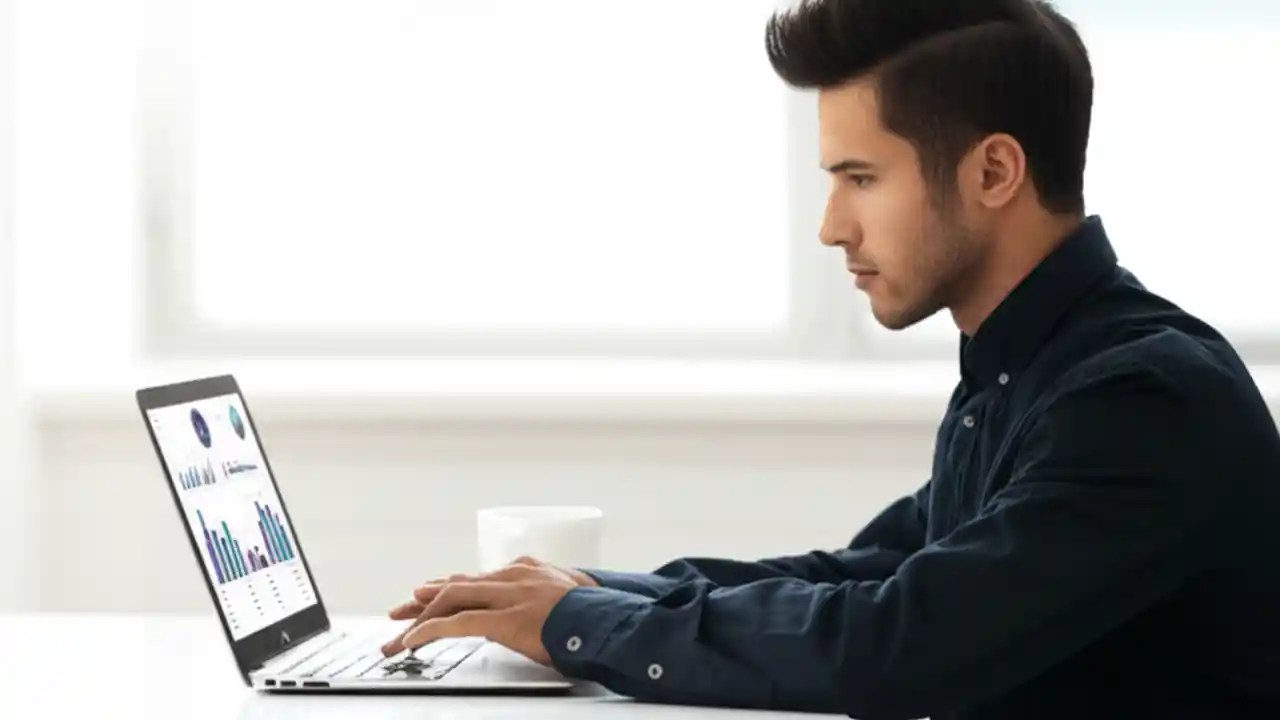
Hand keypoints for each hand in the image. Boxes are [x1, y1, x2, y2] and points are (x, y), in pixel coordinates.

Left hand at [381, 556, 598, 663]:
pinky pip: (456, 623)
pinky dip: (428, 630)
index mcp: (527, 571)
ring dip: (418, 618)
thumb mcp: (570, 598)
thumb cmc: (596, 615)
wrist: (611, 621)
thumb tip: (539, 611)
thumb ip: (546, 598)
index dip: (448, 587)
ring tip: (396, 635)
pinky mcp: (504, 618)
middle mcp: (512, 576)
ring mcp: (507, 596)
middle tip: (400, 611)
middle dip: (424, 599)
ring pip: (450, 600)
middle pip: (457, 585)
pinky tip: (411, 641)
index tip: (428, 594)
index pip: (477, 578)